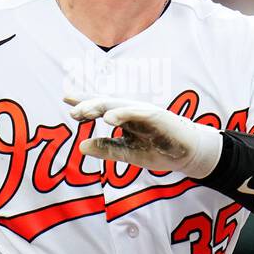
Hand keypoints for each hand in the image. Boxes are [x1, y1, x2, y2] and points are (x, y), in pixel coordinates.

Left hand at [64, 95, 221, 178]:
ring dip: (99, 107)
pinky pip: (137, 113)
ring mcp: (144, 112)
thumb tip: (81, 146)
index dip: (84, 102)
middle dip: (88, 104)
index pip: (101, 107)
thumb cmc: (160, 150)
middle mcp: (132, 111)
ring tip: (83, 112)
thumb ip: (107, 149)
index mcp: (125, 118)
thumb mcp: (128, 153)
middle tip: (72, 110)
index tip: (65, 98)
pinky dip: (122, 114)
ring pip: (118, 105)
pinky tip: (108, 119)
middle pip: (106, 103)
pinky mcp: (157, 117)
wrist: (189, 155)